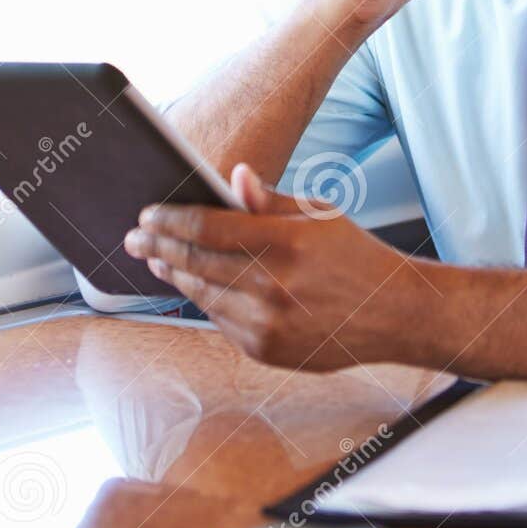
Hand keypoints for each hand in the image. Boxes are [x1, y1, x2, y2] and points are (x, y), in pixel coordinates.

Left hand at [124, 163, 428, 370]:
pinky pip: (220, 321)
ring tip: (157, 260)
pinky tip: (197, 286)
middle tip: (134, 239)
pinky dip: (205, 301)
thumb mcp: (319, 215)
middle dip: (156, 247)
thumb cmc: (355, 256)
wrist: (392, 313)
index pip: (207, 226)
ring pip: (200, 294)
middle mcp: (272, 283)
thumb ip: (269, 199)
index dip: (169, 220)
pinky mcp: (265, 350)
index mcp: (286, 240)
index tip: (147, 215)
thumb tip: (233, 177)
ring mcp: (267, 322)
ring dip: (174, 274)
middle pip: (193, 261)